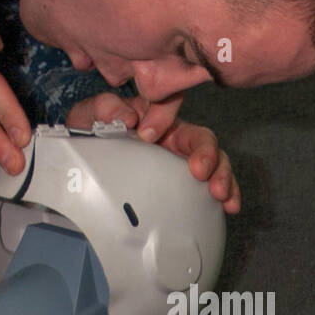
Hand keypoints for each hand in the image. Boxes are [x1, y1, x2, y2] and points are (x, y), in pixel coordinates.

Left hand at [66, 90, 240, 212]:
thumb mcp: (91, 114)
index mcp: (155, 117)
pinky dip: (226, 193)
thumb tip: (126, 117)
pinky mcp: (185, 182)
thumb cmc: (92, 130)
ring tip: (220, 194)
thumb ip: (106, 108)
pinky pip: (211, 184)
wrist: (85, 157)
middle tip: (201, 173)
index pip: (171, 108)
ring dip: (222, 176)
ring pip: (215, 161)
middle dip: (206, 154)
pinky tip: (229, 207)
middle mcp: (175, 137)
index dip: (164, 118)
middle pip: (201, 138)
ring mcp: (182, 160)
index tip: (146, 136)